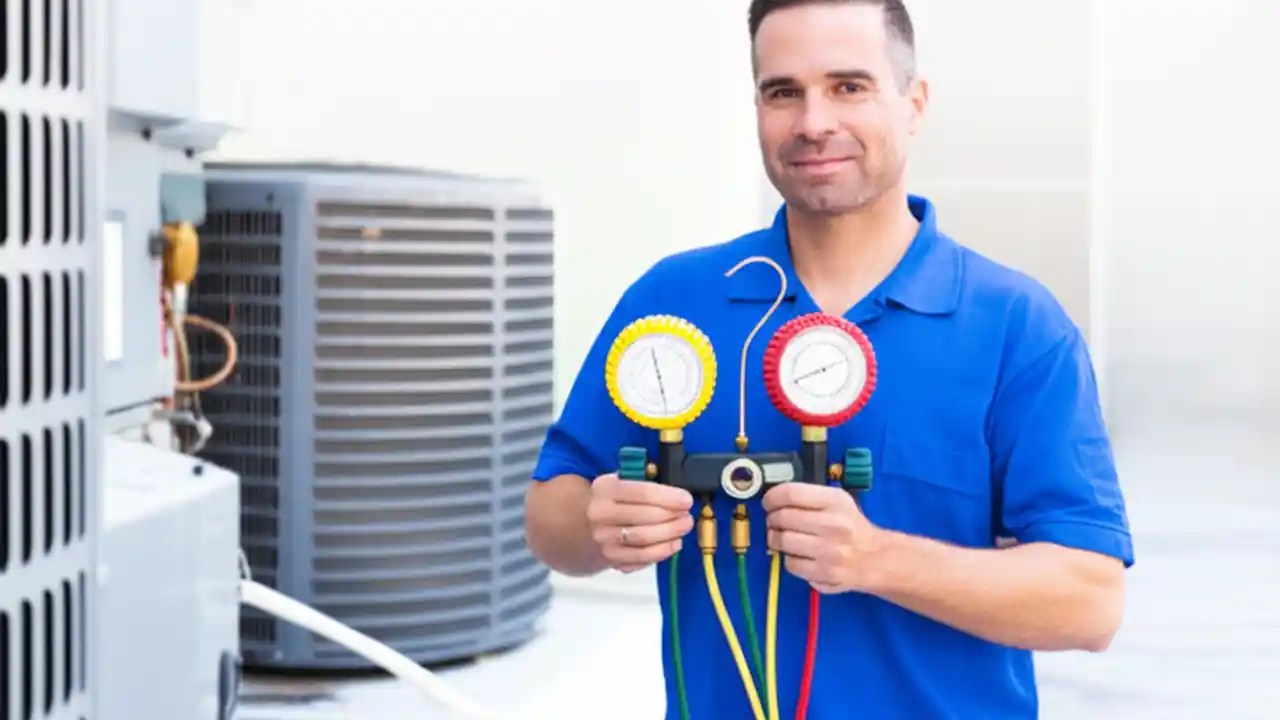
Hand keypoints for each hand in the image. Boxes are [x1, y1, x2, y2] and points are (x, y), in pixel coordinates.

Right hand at [586, 473, 694, 572]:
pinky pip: (642, 557)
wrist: (588, 525)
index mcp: (605, 488)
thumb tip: (677, 493)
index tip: (686, 500)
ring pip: (645, 538)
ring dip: (671, 533)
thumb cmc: (614, 502)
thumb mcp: (623, 482)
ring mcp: (604, 537)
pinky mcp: (611, 557)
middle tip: (687, 515)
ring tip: (683, 527)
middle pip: (647, 516)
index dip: (670, 497)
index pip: (643, 492)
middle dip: (674, 516)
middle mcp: (600, 513)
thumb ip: (647, 482)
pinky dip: (663, 551)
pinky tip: (674, 543)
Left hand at [763, 482, 885, 593]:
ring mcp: (830, 551)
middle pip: (783, 517)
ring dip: (775, 539)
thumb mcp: (838, 502)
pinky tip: (796, 555)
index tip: (768, 502)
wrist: (877, 559)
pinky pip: (790, 564)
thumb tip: (774, 498)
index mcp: (836, 501)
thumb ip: (809, 497)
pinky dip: (788, 559)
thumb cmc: (852, 528)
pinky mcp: (825, 573)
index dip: (772, 497)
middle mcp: (834, 524)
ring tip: (780, 538)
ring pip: (783, 541)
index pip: (792, 493)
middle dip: (772, 519)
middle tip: (773, 521)